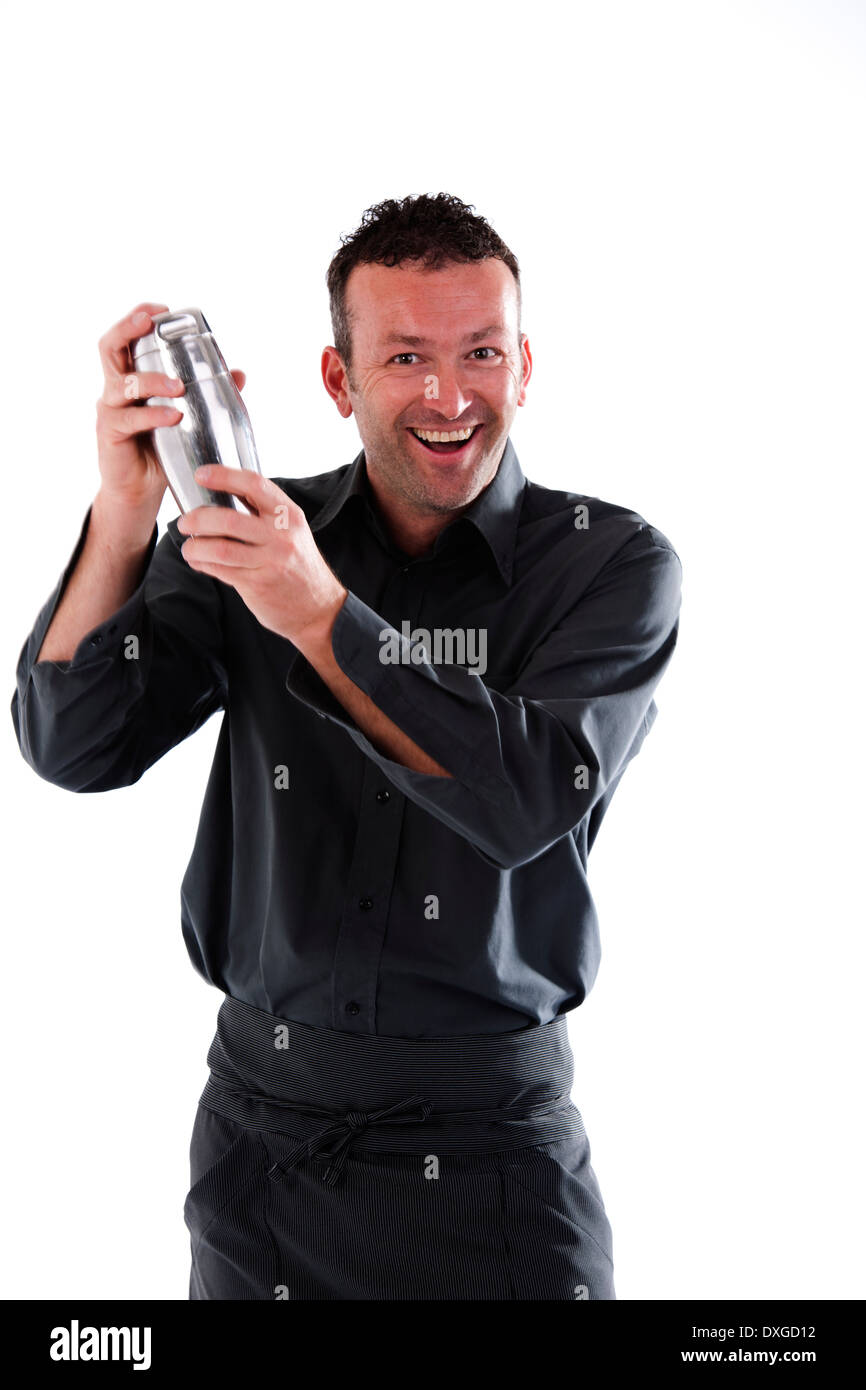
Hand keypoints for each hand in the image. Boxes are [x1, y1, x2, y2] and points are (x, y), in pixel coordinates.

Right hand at [95, 302, 245, 531]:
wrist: (139, 491)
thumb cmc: (160, 449)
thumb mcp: (186, 418)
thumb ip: (208, 395)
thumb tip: (239, 374)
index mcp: (131, 378)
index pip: (126, 339)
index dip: (137, 318)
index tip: (160, 309)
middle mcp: (116, 389)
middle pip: (110, 348)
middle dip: (128, 329)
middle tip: (149, 322)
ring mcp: (111, 411)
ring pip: (122, 383)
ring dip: (151, 380)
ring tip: (178, 386)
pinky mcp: (110, 435)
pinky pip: (129, 419)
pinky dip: (153, 415)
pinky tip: (173, 416)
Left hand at [177, 465, 346, 646]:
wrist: (318, 608)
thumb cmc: (299, 565)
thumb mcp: (291, 530)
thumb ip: (264, 511)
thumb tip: (225, 489)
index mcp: (289, 515)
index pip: (255, 485)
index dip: (224, 476)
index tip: (201, 475)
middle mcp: (282, 537)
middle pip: (229, 520)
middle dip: (199, 519)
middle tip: (185, 522)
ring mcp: (270, 562)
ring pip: (221, 548)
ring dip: (196, 546)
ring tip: (188, 546)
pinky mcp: (258, 584)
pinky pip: (221, 570)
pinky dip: (203, 564)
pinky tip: (198, 561)